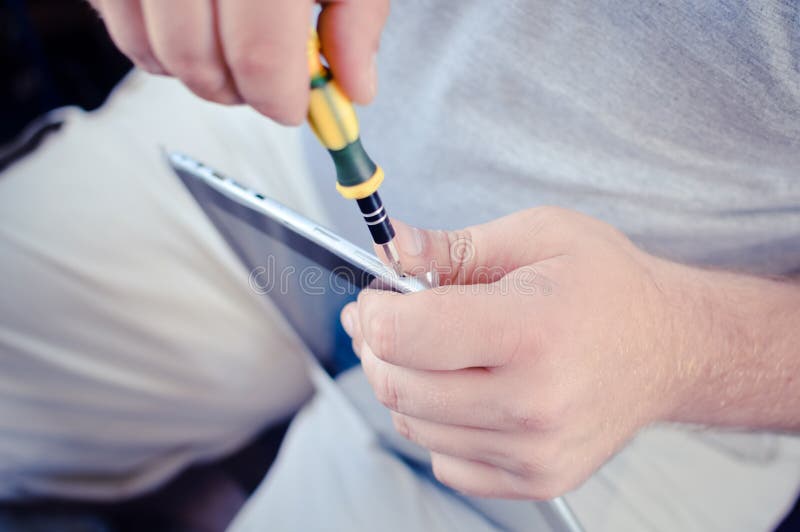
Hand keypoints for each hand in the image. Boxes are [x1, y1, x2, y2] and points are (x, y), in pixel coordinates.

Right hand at [89, 0, 388, 123]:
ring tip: (234, 55)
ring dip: (198, 74)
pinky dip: (156, 43)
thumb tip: (354, 86)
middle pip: (198, 61)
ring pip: (151, 49)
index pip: (259, 56)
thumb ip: (358, 16)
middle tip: (270, 85)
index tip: (297, 107)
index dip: (281, 100)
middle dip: (240, 93)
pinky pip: (118, 19)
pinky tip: (193, 27)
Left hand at [340, 208, 697, 498]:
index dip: (374, 312)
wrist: (672, 348)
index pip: (406, 335)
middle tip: (390, 319)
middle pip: (398, 385)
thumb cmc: (608, 286)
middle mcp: (534, 403)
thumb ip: (453, 246)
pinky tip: (468, 391)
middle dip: (377, 347)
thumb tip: (390, 247)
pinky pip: (445, 462)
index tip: (378, 299)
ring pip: (414, 425)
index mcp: (532, 331)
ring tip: (437, 350)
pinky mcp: (537, 479)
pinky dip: (439, 425)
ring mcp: (536, 451)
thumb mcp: (539, 236)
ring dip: (407, 384)